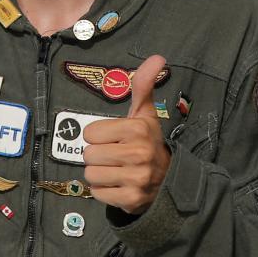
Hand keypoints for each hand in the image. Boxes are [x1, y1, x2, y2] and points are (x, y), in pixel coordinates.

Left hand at [82, 54, 170, 214]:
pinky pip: (97, 193)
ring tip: (117, 171)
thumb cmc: (147, 142)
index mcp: (138, 129)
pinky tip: (119, 185)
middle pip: (88, 154)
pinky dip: (104, 191)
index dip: (99, 136)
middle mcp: (139, 153)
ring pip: (90, 174)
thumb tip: (157, 57)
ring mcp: (136, 178)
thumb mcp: (144, 114)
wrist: (169, 180)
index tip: (116, 139)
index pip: (90, 133)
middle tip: (116, 157)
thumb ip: (143, 86)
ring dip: (99, 174)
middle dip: (98, 156)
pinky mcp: (131, 199)